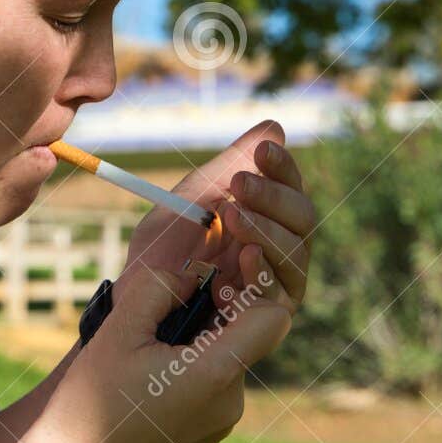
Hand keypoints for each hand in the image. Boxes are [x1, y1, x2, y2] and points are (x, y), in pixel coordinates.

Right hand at [36, 258, 291, 442]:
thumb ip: (161, 287)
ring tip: (147, 352)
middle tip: (166, 312)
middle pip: (243, 340)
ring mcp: (218, 430)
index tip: (211, 285)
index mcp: (215, 374)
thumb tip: (192, 276)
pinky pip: (210, 396)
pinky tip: (144, 383)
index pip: (273, 318)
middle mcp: (229, 406)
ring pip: (224, 367)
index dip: (249, 291)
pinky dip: (188, 378)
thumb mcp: (119, 328)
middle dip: (213, 318)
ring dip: (197, 348)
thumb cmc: (89, 401)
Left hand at [123, 119, 316, 315]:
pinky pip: (279, 294)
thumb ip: (229, 165)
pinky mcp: (268, 316)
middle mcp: (280, 248)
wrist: (138, 300)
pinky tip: (239, 259)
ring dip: (265, 231)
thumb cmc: (165, 248)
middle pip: (303, 217)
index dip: (282, 167)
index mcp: (267, 216)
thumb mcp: (191, 198)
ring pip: (295, 253)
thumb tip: (274, 126)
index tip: (263, 150)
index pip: (291, 187)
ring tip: (231, 217)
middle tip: (239, 186)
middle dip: (273, 197)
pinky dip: (261, 274)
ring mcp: (277, 282)